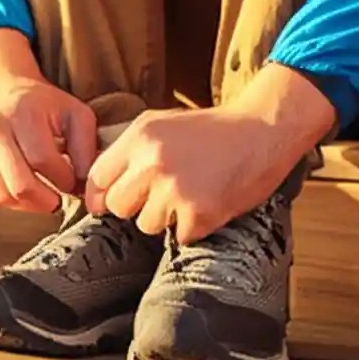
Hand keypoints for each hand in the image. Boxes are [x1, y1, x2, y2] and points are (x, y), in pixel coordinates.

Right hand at [0, 30, 96, 212]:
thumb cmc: (41, 102)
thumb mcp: (74, 113)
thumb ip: (86, 148)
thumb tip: (84, 187)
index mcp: (22, 114)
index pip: (43, 162)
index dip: (65, 180)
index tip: (74, 181)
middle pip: (20, 186)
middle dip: (46, 201)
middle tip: (59, 199)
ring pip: (1, 197)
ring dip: (27, 204)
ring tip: (42, 195)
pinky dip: (11, 196)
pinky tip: (24, 182)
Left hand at [85, 64, 334, 243]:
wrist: (262, 131)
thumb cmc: (212, 131)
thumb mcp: (161, 124)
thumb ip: (128, 152)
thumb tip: (96, 190)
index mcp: (139, 137)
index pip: (97, 178)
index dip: (100, 194)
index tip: (106, 202)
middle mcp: (153, 163)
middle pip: (117, 206)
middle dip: (136, 206)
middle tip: (161, 194)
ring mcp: (175, 190)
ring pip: (147, 225)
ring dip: (167, 217)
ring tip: (190, 194)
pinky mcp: (199, 213)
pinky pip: (180, 235)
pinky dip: (194, 226)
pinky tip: (208, 203)